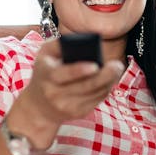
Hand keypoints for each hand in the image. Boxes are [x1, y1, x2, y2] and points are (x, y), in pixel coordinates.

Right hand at [7, 38, 123, 140]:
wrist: (38, 106)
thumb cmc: (45, 72)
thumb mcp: (44, 54)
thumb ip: (59, 44)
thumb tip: (83, 40)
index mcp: (46, 75)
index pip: (64, 74)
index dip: (80, 70)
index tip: (95, 65)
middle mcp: (55, 93)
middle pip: (85, 86)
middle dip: (105, 75)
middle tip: (117, 65)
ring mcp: (67, 106)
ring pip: (95, 93)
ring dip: (109, 81)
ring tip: (117, 69)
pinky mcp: (78, 113)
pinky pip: (97, 100)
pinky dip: (105, 88)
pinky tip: (110, 79)